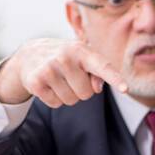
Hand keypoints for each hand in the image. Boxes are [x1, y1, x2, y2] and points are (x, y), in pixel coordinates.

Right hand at [0, 38, 127, 107]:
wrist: (29, 55)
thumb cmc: (65, 59)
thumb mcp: (83, 59)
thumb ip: (97, 72)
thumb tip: (97, 87)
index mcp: (81, 50)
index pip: (102, 66)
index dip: (114, 78)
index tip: (125, 89)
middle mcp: (65, 57)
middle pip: (87, 94)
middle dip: (80, 90)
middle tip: (69, 77)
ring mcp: (49, 69)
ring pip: (71, 101)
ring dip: (66, 95)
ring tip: (58, 80)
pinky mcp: (36, 82)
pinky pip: (55, 104)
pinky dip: (53, 99)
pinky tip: (47, 85)